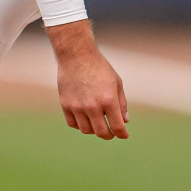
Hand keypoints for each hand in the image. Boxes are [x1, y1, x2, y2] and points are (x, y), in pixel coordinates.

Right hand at [46, 20, 128, 139]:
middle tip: (111, 132)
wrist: (76, 55)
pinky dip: (80, 124)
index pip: (117, 127)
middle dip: (109, 135)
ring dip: (94, 129)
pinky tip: (84, 117)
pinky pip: (73, 123)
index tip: (124, 135)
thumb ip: (121, 103)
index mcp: (108, 100)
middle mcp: (93, 106)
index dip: (122, 134)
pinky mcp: (65, 105)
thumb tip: (124, 121)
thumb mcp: (116, 83)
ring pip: (86, 130)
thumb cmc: (99, 67)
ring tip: (97, 122)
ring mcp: (77, 107)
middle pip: (101, 133)